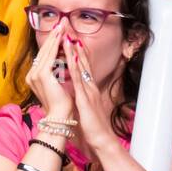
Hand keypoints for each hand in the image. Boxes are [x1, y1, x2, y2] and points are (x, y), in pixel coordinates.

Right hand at [25, 18, 74, 121]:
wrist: (60, 116)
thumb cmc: (62, 103)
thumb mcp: (58, 84)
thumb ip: (56, 72)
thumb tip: (61, 61)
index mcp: (34, 76)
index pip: (44, 55)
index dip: (52, 41)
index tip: (60, 30)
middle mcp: (32, 74)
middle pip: (44, 50)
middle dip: (54, 35)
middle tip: (61, 21)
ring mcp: (35, 74)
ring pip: (47, 51)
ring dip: (55, 36)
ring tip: (62, 25)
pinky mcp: (42, 75)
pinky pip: (50, 56)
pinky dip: (56, 45)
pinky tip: (62, 36)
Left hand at [65, 36, 118, 153]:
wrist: (101, 139)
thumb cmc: (93, 126)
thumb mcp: (86, 107)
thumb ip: (83, 98)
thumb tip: (77, 92)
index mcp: (88, 89)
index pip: (82, 67)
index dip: (77, 53)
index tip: (71, 40)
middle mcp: (89, 86)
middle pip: (82, 62)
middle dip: (76, 46)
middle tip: (70, 31)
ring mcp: (88, 90)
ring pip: (81, 66)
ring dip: (75, 51)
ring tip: (70, 36)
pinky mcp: (85, 97)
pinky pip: (79, 78)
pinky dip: (75, 65)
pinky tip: (71, 55)